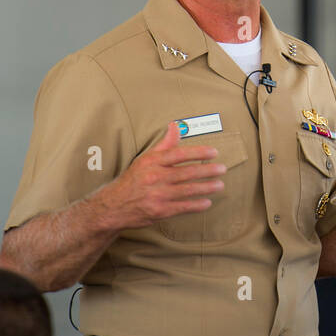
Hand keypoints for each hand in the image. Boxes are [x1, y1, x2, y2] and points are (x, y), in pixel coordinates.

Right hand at [92, 122, 226, 230]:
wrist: (113, 206)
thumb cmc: (134, 179)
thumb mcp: (146, 159)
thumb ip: (164, 144)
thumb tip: (175, 125)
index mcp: (152, 162)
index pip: (179, 154)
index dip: (198, 153)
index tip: (214, 153)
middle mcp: (155, 177)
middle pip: (187, 172)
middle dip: (208, 171)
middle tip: (223, 169)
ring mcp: (157, 195)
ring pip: (188, 190)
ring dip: (207, 188)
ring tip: (220, 185)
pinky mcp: (159, 211)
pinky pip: (183, 207)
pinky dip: (197, 205)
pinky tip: (207, 202)